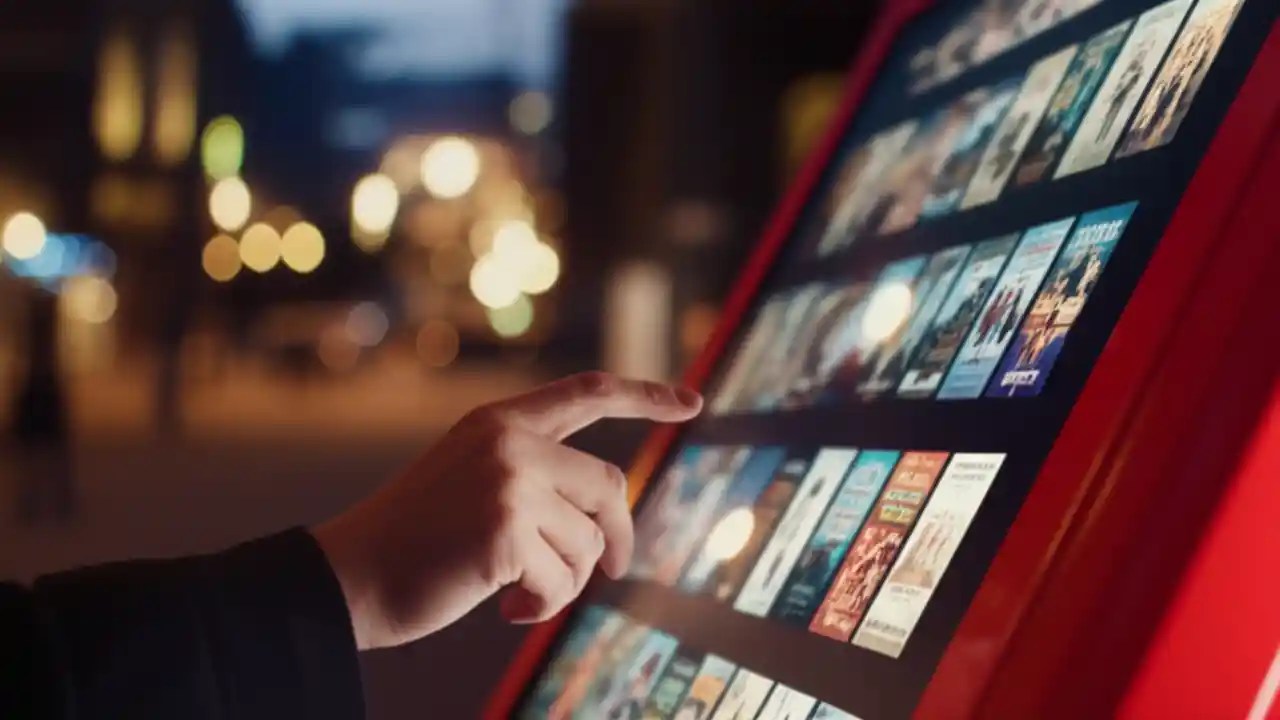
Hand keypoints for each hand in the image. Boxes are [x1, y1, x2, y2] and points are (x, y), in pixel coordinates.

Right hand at [311, 372, 702, 649]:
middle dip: (618, 538)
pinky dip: (542, 607)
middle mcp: (508, 442)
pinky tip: (506, 610)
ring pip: (588, 544)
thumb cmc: (414, 542)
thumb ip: (535, 481)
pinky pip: (562, 581)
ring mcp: (508, 482)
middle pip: (609, 488)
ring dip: (564, 584)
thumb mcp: (473, 485)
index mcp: (499, 422)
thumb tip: (608, 523)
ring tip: (519, 595)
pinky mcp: (505, 530)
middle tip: (613, 573)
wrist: (349, 577)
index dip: (645, 396)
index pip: (587, 393)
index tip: (691, 401)